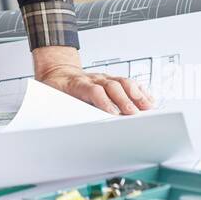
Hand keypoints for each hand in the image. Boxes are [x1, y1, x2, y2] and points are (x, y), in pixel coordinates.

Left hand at [33, 46, 155, 114]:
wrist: (58, 71)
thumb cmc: (56, 89)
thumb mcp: (52, 99)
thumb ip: (62, 110)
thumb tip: (67, 128)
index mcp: (76, 84)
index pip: (93, 90)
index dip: (103, 101)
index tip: (113, 113)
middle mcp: (93, 79)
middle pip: (111, 86)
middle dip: (124, 100)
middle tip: (133, 114)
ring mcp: (103, 77)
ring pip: (122, 81)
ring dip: (136, 94)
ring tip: (147, 107)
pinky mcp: (111, 79)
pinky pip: (128, 82)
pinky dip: (140, 90)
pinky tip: (148, 100)